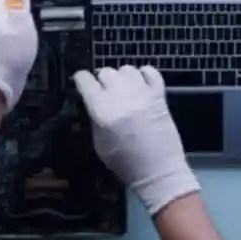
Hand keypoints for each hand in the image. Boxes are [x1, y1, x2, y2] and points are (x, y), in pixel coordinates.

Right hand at [72, 66, 199, 215]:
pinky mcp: (159, 95)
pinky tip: (141, 84)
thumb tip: (92, 101)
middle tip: (104, 92)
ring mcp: (142, 93)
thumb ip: (94, 118)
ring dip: (122, 77)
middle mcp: (121, 96)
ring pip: (126, 69)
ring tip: (123, 89)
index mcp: (102, 110)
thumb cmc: (124, 162)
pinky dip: (144, 74)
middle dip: (101, 80)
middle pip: (105, 72)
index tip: (81, 84)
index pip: (85, 80)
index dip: (81, 80)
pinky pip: (151, 72)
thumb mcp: (99, 143)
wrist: (158, 170)